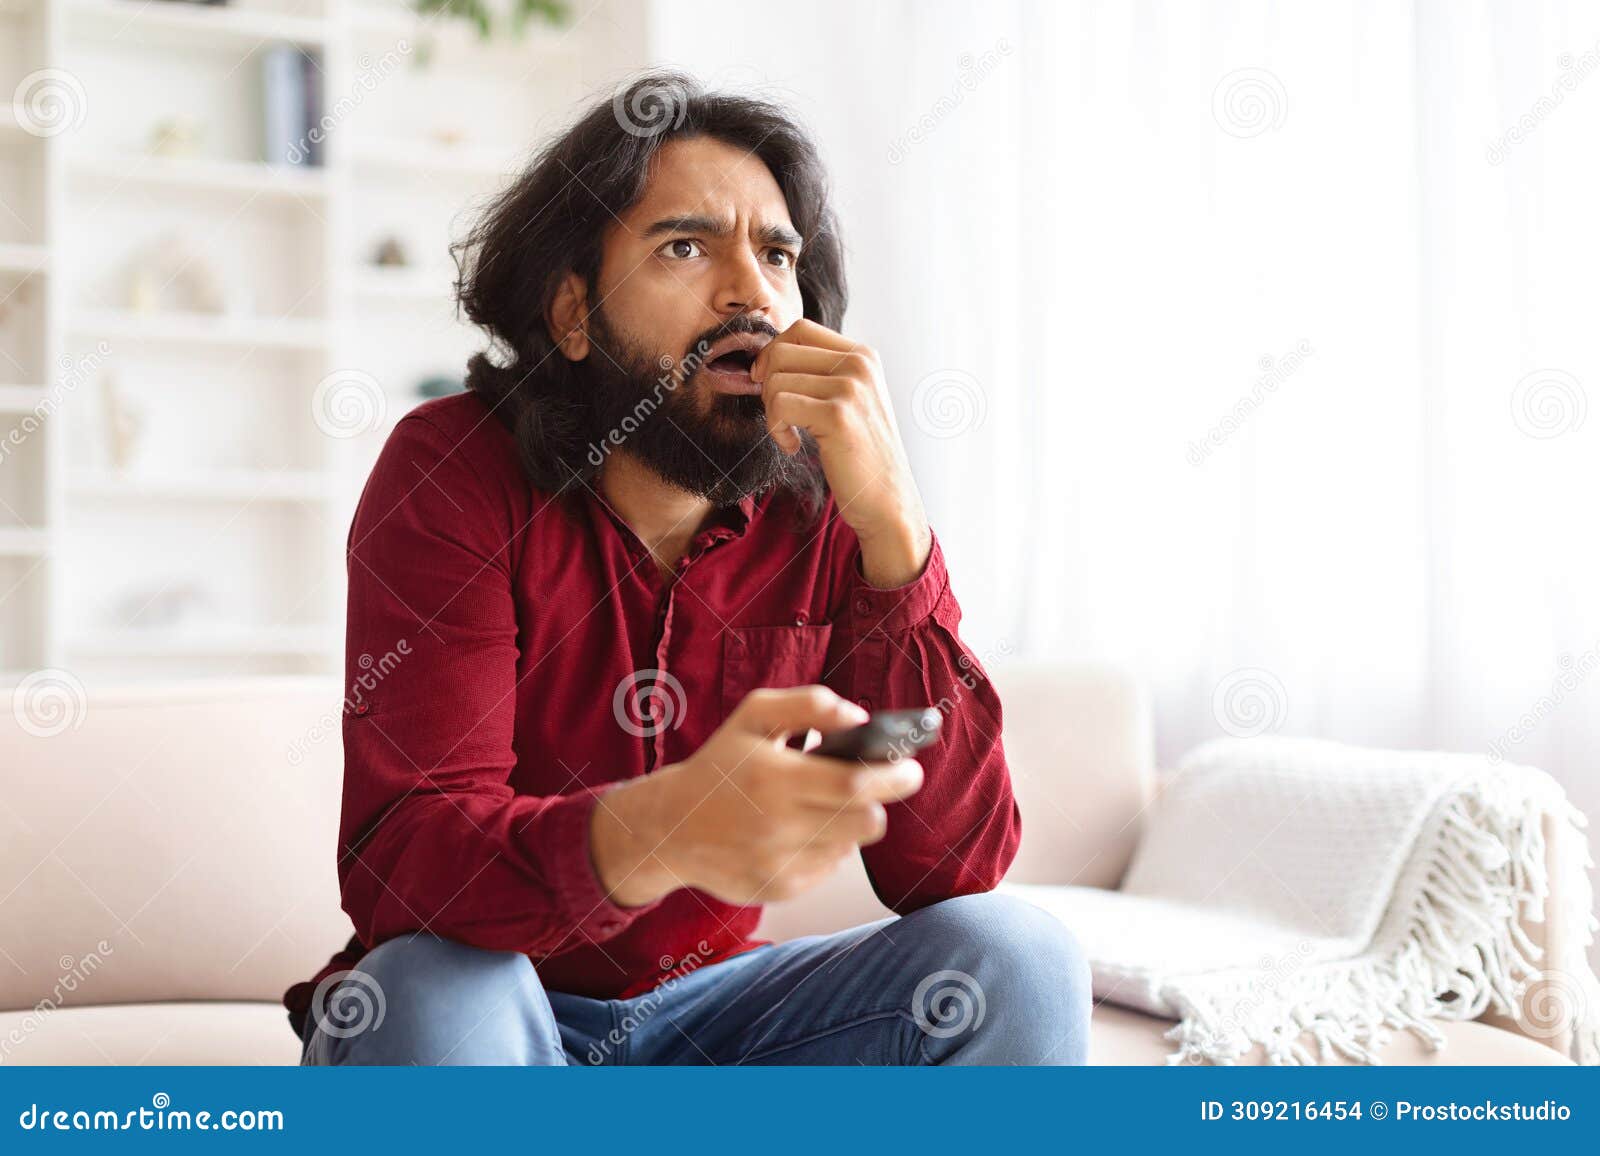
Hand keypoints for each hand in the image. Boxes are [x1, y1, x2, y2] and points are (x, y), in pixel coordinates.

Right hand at [591, 686, 923, 906]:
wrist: (670, 827)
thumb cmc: (720, 764)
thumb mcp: (753, 716)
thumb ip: (809, 704)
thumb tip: (860, 717)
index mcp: (774, 778)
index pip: (857, 785)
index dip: (895, 777)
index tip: (910, 766)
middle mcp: (778, 827)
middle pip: (867, 823)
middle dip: (877, 801)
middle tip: (872, 785)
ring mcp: (779, 864)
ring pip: (851, 846)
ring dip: (847, 824)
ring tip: (818, 805)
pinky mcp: (779, 890)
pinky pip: (828, 868)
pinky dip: (824, 847)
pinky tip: (796, 831)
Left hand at [750, 320, 932, 586]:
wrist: (887, 498)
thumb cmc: (860, 453)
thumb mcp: (850, 400)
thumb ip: (820, 372)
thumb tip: (766, 356)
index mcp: (863, 355)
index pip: (800, 329)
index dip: (773, 353)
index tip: (768, 383)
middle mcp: (860, 364)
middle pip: (781, 351)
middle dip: (766, 384)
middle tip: (780, 415)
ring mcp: (851, 387)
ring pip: (775, 380)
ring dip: (771, 413)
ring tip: (791, 434)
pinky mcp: (838, 415)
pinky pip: (779, 406)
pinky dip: (776, 430)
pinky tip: (793, 446)